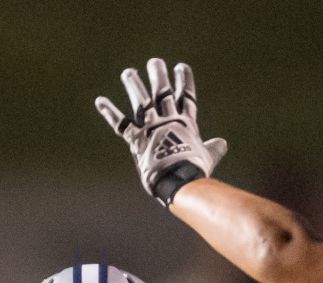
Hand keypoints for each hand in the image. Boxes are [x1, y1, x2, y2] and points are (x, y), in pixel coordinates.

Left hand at [95, 58, 227, 204]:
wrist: (179, 180)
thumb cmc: (194, 170)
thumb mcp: (207, 156)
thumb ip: (214, 148)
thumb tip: (223, 143)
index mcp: (186, 123)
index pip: (186, 97)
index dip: (184, 81)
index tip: (181, 66)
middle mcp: (168, 120)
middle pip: (162, 93)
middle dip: (158, 76)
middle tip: (154, 62)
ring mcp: (151, 128)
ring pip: (141, 102)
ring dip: (134, 85)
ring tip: (128, 72)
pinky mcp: (137, 139)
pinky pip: (120, 124)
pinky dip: (109, 112)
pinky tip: (100, 101)